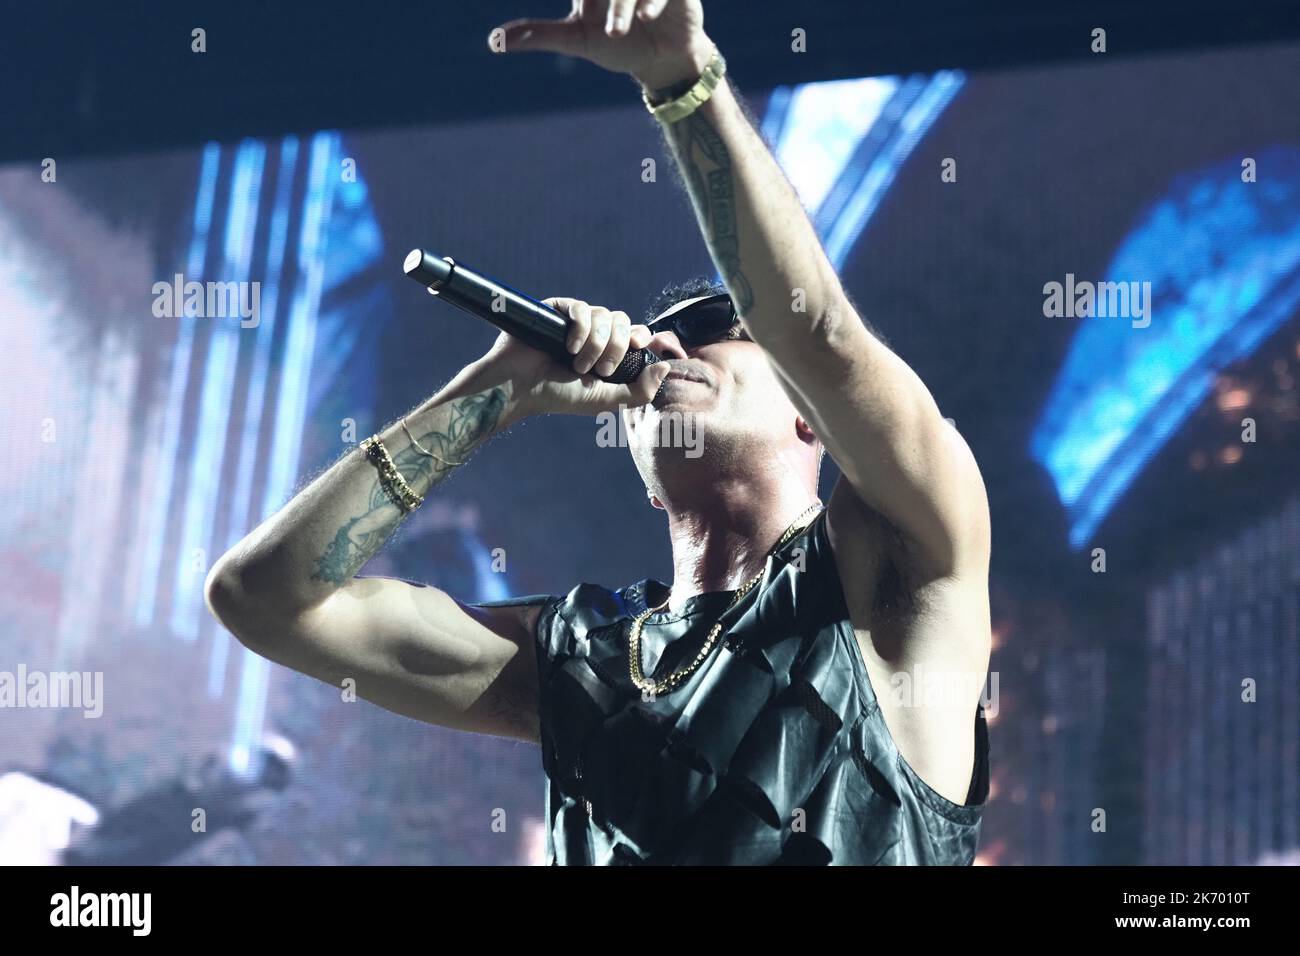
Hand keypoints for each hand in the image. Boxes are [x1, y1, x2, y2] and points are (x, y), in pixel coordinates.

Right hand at [476, 297, 671, 417]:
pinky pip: (581, 307)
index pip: (635, 332)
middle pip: (622, 321)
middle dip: (616, 347)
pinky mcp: (557, 311)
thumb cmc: (559, 396)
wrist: (521, 388)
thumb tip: (666, 367)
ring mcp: (575, 322)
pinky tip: (570, 346)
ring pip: (604, 314)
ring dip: (596, 343)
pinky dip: (581, 328)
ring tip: (578, 364)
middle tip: (600, 369)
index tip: (639, 347)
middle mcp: (593, 334)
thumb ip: (640, 391)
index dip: (641, 335)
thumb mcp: (606, 400)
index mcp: (607, 352)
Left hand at [491, 0, 712, 91]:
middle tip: (595, 20)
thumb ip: (537, 35)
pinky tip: (646, 17)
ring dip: (622, 4)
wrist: (664, 59)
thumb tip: (492, 41)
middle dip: (604, 1)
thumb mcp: (576, 39)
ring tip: (616, 32)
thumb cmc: (619, 45)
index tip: (580, 8)